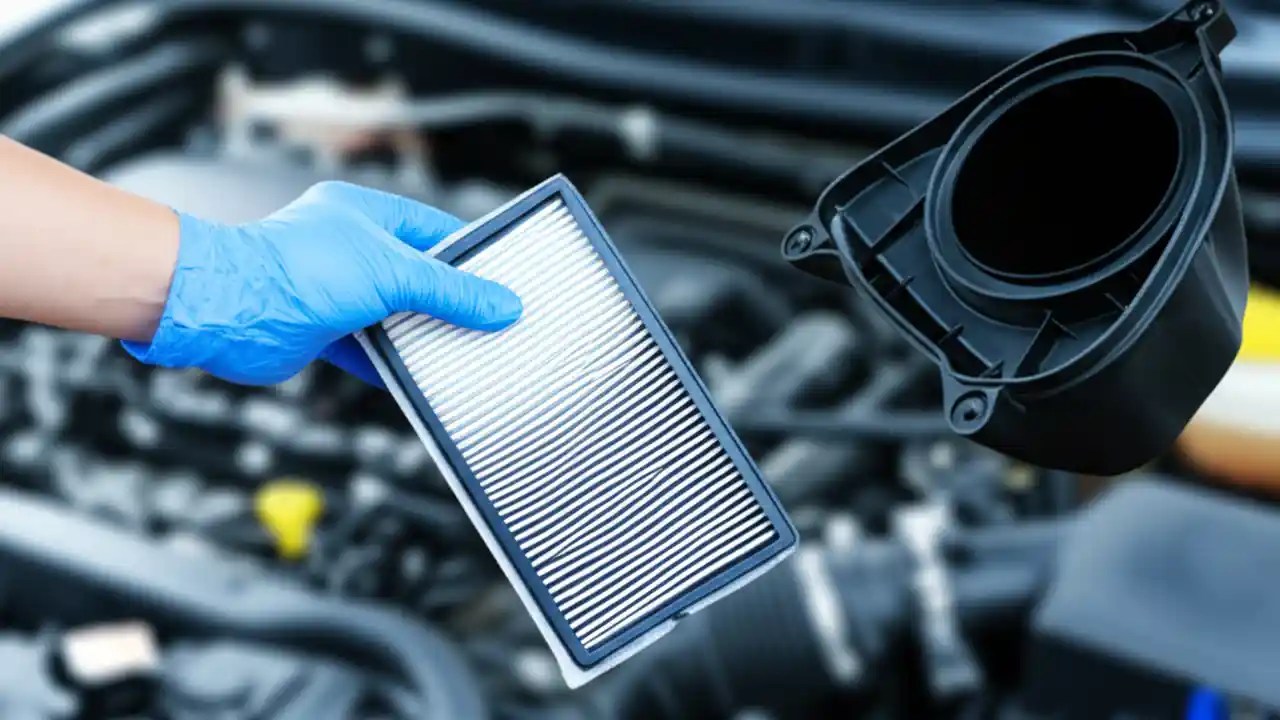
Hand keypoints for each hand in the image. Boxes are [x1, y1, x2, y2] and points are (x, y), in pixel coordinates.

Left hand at [123, 181, 521, 385]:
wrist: (227, 310)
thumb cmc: (294, 269)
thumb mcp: (392, 274)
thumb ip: (450, 292)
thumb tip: (500, 306)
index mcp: (365, 214)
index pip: (434, 232)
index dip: (469, 258)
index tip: (501, 283)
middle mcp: (349, 249)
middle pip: (416, 277)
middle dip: (449, 303)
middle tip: (490, 324)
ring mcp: (334, 290)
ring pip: (393, 315)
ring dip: (421, 337)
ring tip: (462, 354)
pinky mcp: (321, 330)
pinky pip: (368, 350)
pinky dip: (390, 365)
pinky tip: (418, 379)